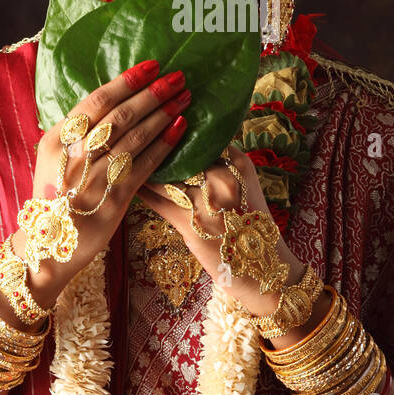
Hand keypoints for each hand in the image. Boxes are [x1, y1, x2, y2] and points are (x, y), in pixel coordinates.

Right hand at [0, 61, 192, 310]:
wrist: (47, 249)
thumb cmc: (55, 200)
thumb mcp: (54, 161)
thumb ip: (77, 135)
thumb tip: (110, 105)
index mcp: (56, 141)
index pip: (95, 101)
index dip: (126, 81)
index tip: (151, 66)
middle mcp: (73, 156)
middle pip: (118, 115)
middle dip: (151, 93)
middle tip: (177, 77)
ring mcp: (92, 179)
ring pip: (134, 137)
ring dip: (163, 113)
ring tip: (184, 98)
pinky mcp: (112, 201)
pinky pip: (144, 165)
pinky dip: (164, 144)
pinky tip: (181, 128)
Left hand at [138, 144, 306, 319]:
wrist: (263, 270)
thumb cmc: (251, 227)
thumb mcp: (245, 186)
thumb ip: (222, 163)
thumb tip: (189, 144)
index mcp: (240, 165)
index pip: (204, 136)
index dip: (181, 130)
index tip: (164, 124)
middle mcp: (224, 179)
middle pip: (181, 153)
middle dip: (160, 146)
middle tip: (140, 138)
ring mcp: (206, 202)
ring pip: (165, 175)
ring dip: (146, 166)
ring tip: (131, 159)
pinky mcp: (189, 225)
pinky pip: (156, 199)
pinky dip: (142, 189)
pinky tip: (129, 182)